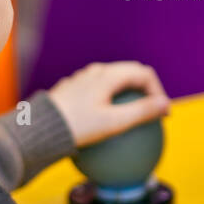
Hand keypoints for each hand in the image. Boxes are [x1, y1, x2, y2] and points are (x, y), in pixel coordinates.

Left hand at [47, 61, 171, 147]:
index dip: (158, 90)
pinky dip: (109, 103)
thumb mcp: (113, 123)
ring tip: (132, 117)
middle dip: (145, 90)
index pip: (144, 73)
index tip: (163, 113)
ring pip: (112, 82)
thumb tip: (165, 106)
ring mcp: (81, 80)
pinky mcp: (70, 92)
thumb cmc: (77, 126)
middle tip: (153, 112)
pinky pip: (96, 94)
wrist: (38, 130)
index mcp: (108, 75)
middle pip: (129, 74)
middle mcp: (95, 72)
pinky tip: (105, 126)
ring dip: (126, 95)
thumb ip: (141, 112)